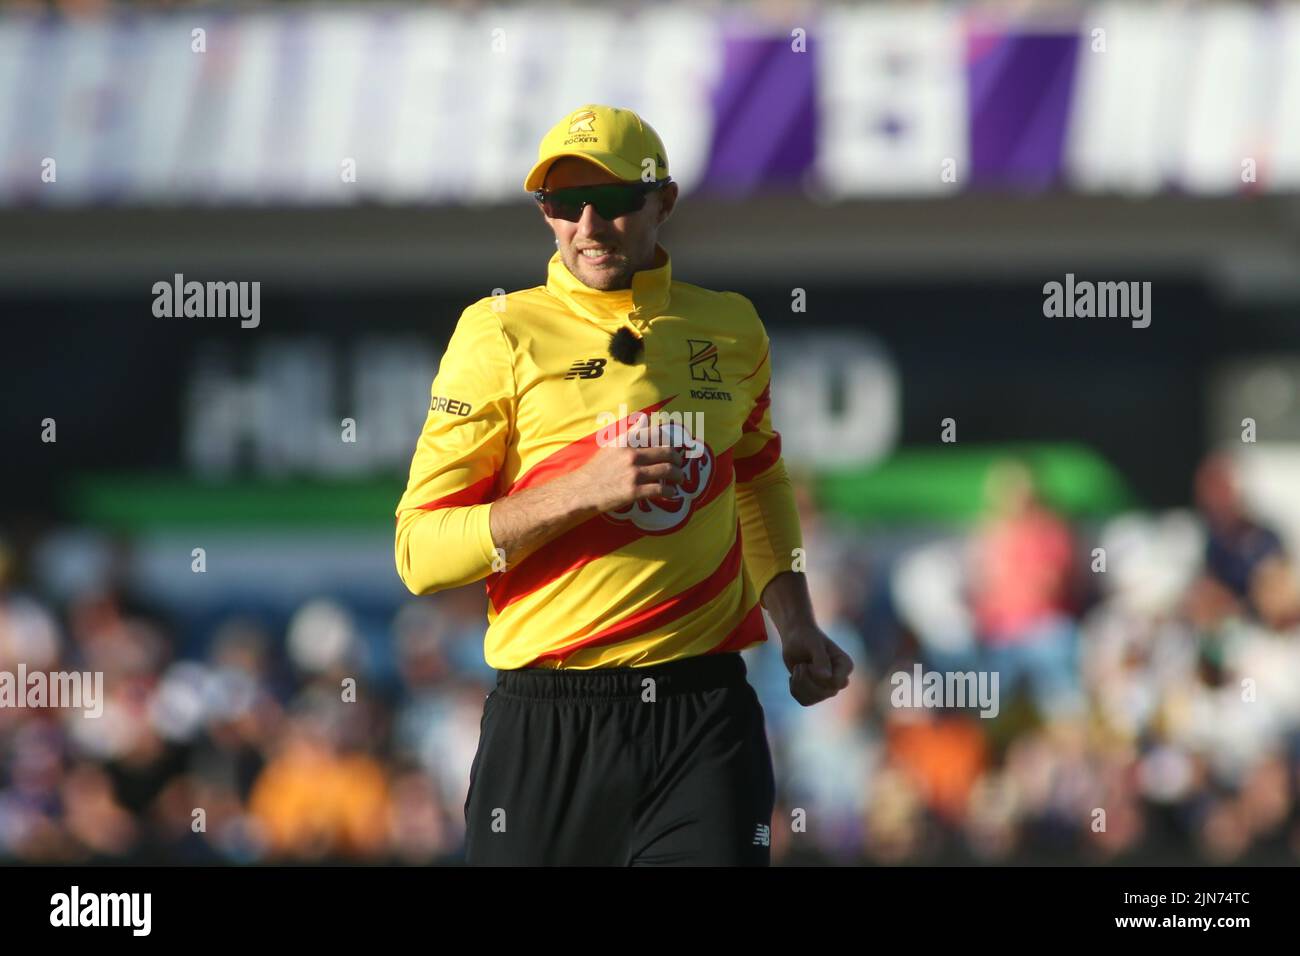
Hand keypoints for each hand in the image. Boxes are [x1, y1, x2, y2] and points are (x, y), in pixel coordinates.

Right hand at [570, 421, 684, 513]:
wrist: (582, 492)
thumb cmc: (596, 469)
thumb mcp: (611, 445)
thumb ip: (630, 433)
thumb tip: (645, 418)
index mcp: (626, 441)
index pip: (656, 433)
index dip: (669, 439)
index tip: (674, 445)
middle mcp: (632, 455)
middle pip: (667, 452)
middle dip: (677, 459)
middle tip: (679, 463)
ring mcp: (634, 473)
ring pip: (667, 471)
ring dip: (678, 475)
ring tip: (679, 478)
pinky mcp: (634, 491)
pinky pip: (660, 489)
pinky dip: (670, 491)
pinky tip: (671, 492)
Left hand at [781, 624, 852, 705]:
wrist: (795, 638)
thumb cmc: (806, 637)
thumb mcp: (813, 644)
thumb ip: (821, 659)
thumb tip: (826, 678)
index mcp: (845, 665)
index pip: (836, 683)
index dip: (818, 677)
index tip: (810, 664)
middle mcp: (840, 679)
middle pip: (824, 693)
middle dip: (806, 680)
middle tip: (801, 665)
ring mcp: (828, 688)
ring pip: (812, 699)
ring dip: (798, 684)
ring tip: (797, 669)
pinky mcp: (815, 693)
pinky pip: (805, 701)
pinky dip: (795, 689)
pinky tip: (794, 677)